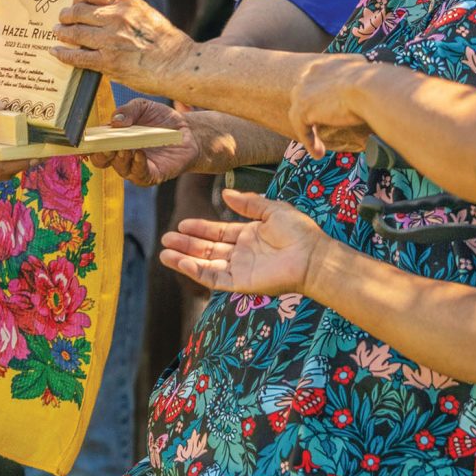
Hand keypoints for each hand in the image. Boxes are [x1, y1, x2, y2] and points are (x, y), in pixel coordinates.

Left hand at [51, 0, 193, 94]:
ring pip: (74, 32)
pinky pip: (77, 56)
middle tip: (62, 19)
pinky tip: (57, 52)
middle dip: (67, 15)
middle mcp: (116, 16)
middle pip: (78, 10)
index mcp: (127, 1)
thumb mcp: (146, 14)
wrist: (178, 64)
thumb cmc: (166, 42)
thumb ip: (124, 10)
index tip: (75, 2)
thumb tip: (104, 13)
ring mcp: (110, 39)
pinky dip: (64, 53)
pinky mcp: (108, 61)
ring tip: (58, 33)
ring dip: (62, 32)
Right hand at [86, 98, 204, 185]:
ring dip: (120, 157)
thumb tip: (114, 122)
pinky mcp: (151, 175)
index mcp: (114, 138)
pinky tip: (139, 153)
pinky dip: (137, 164)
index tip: (83, 138)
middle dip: (100, 152)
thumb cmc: (161, 118)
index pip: (94, 144)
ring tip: (125, 146)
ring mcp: (134, 166)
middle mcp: (120, 155)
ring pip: (120, 167)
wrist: (188, 130)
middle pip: (101, 160)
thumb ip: (128, 111)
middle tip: (106, 143)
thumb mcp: (143, 107)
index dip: (86, 142)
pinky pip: (139, 174)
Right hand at [160, 188, 330, 296]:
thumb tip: (226, 192)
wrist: (311, 256)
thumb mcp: (271, 209)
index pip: (218, 232)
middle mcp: (242, 253)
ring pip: (206, 264)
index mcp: (249, 235)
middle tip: (165, 238)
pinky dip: (197, 271)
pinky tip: (182, 262)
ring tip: (164, 253)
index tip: (181, 223)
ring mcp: (240, 269)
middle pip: (207, 249)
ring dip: (185, 259)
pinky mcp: (241, 283)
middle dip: (186, 244)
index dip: (199, 228)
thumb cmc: (298, 231)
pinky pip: (214, 278)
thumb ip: (248, 202)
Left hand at [286, 54, 376, 154]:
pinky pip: (301, 129)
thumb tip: (375, 79)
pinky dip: (310, 142)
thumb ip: (361, 78)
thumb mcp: (367, 74)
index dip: (321, 96)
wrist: (369, 87)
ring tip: (320, 147)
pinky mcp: (303, 108)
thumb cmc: (377, 82)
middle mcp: (311, 73)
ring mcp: (304, 90)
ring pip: (300, 113)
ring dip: (308, 131)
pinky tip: (319, 153)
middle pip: (303, 94)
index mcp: (326, 63)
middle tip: (317, 127)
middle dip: (308, 111)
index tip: (328, 110)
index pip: (317, 79)